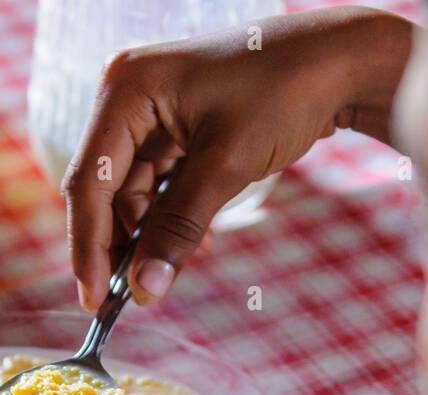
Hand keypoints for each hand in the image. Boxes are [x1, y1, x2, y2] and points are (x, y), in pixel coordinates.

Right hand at [62, 5, 413, 308]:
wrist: (338, 62)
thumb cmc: (283, 91)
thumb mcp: (226, 166)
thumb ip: (179, 228)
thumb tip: (144, 290)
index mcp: (127, 90)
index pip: (90, 181)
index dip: (88, 245)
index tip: (95, 298)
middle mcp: (129, 96)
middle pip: (105, 189)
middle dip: (120, 244)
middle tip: (132, 296)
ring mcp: (151, 111)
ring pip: (132, 192)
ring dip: (150, 235)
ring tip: (171, 271)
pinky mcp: (176, 127)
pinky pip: (160, 184)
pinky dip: (171, 217)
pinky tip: (194, 244)